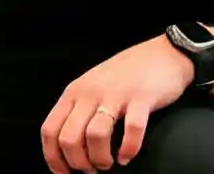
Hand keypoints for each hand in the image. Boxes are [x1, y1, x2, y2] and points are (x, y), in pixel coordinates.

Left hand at [40, 36, 193, 172]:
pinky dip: (128, 149)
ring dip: (100, 159)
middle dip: (78, 163)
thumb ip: (79, 111)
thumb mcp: (92, 87)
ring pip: (95, 136)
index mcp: (74, 92)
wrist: (163, 53)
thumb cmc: (126, 75)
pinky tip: (128, 155)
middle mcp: (90, 92)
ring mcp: (115, 94)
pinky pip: (131, 129)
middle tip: (91, 170)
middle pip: (68, 138)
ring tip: (108, 163)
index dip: (53, 158)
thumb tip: (70, 148)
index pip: (50, 130)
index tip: (64, 173)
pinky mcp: (141, 98)